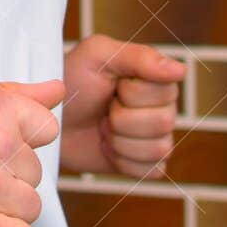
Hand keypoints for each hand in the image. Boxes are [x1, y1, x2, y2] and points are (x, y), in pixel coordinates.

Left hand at [59, 33, 184, 176]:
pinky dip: (122, 161)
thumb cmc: (70, 81)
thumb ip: (138, 57)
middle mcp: (163, 107)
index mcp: (156, 78)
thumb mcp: (96, 55)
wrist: (46, 120)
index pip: (165, 91)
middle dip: (122, 118)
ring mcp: (156, 138)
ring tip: (103, 127)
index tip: (111, 85)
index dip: (131, 93)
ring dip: (120, 140)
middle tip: (103, 109)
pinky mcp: (146, 164)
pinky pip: (151, 171)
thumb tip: (181, 70)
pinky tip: (106, 147)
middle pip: (163, 122)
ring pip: (159, 149)